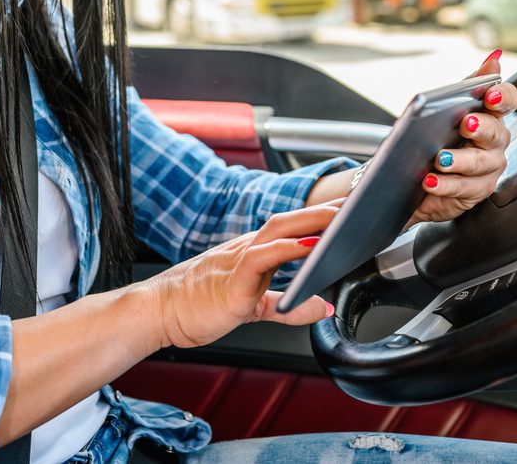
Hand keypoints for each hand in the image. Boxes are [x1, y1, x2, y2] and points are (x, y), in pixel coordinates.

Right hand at [140, 202, 340, 348]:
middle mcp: (247, 248)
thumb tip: (321, 308)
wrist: (158, 313)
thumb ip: (288, 308)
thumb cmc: (198, 307)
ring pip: (280, 230)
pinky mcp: (233, 279)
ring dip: (313, 222)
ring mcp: (239, 259)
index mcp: (253, 252)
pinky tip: (311, 248)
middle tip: (358, 203)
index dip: (321, 217)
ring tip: (342, 218)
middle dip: (326, 211)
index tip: (351, 212)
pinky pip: (263, 257)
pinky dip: (289, 250)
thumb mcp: (255, 309)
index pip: (292, 228)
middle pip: (291, 220)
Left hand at [410, 49, 516, 224]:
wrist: (413, 176)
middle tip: (465, 125)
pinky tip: (430, 180)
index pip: (508, 100)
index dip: (503, 97)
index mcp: (490, 115)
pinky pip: (464, 188)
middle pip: (497, 133)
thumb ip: (470, 84)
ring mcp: (489, 168)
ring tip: (440, 159)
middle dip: (481, 128)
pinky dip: (446, 185)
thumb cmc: (436, 136)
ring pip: (480, 164)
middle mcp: (495, 142)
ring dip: (460, 161)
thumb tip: (494, 57)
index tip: (490, 95)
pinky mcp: (476, 191)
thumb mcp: (446, 106)